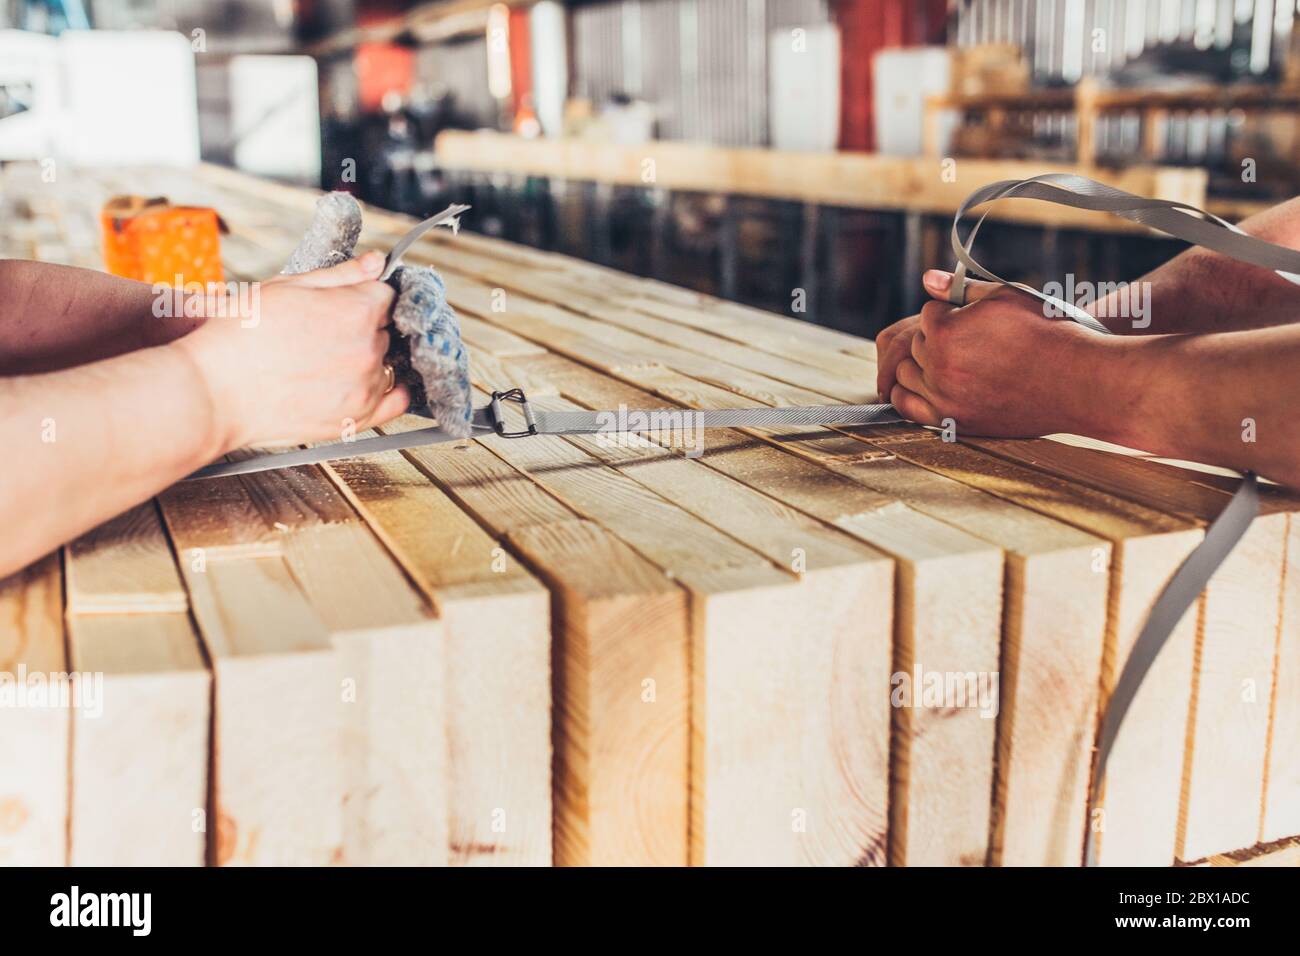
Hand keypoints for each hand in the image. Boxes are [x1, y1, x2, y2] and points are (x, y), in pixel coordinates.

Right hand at [174, 250, 408, 448]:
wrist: (212, 390)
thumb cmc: (239, 336)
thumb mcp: (286, 287)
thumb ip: (340, 274)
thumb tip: (377, 261)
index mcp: (357, 310)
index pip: (385, 295)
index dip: (362, 296)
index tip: (343, 304)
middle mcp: (369, 349)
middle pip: (384, 330)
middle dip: (362, 328)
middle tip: (321, 334)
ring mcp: (366, 387)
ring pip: (386, 364)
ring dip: (367, 360)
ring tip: (324, 362)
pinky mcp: (357, 419)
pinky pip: (396, 402)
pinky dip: (389, 392)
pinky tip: (363, 384)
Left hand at [880, 269, 1111, 437]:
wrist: (1079, 381)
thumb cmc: (1048, 333)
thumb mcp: (1006, 296)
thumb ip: (960, 288)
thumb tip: (926, 279)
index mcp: (946, 332)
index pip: (928, 315)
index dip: (951, 314)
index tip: (976, 322)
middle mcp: (939, 367)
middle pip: (917, 346)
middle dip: (938, 340)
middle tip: (973, 344)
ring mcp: (944, 399)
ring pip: (907, 377)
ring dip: (925, 367)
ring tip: (958, 364)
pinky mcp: (953, 422)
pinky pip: (909, 409)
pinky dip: (912, 396)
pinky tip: (933, 387)